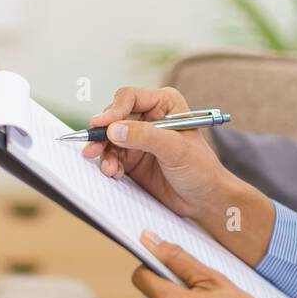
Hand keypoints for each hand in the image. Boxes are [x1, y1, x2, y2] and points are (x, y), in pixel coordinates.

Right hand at [87, 86, 273, 267]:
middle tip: (93, 148)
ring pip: (109, 138)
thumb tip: (114, 129)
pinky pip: (112, 156)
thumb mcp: (175, 149)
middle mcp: (149, 117)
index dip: (113, 110)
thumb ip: (145, 136)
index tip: (101, 125)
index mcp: (164, 103)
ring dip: (104, 153)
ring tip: (109, 169)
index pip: (130, 98)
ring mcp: (138, 138)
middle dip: (103, 134)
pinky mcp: (132, 158)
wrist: (204, 199)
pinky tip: (115, 173)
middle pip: (114, 117)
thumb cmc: (200, 169)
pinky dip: (109, 164)